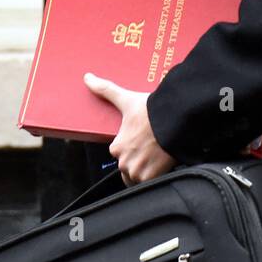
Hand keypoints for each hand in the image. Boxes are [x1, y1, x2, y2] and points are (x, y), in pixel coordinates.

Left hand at [83, 72, 177, 186]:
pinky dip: (157, 176)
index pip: (121, 154)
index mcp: (116, 147)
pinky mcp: (151, 179)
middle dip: (140, 161)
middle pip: (130, 168)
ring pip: (139, 177)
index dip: (133, 148)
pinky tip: (163, 164)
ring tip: (158, 156)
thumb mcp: (126, 100)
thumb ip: (106, 90)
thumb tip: (87, 77)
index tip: (143, 141)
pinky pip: (151, 183)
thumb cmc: (151, 111)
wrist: (175, 119)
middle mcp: (123, 163)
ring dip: (147, 170)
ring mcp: (137, 172)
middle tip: (152, 148)